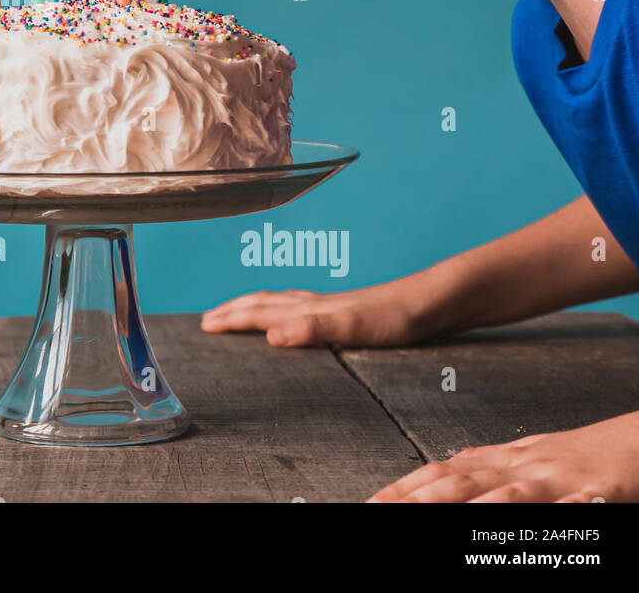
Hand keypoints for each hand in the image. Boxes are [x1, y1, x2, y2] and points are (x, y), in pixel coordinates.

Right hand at [201, 282, 428, 347]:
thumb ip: (311, 329)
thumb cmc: (396, 318)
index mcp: (310, 309)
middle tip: (209, 319)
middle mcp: (315, 303)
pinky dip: (284, 310)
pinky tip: (297, 317)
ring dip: (255, 307)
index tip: (205, 325)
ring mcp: (332, 305)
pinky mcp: (348, 312)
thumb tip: (268, 336)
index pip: (259, 313)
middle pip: (264, 303)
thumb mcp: (353, 328)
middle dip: (234, 310)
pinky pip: (302, 307)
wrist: (433, 302)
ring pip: (281, 302)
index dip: (231, 319)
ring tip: (241, 311)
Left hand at [367, 408, 638, 501]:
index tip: (371, 501)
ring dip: (463, 506)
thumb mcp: (530, 460)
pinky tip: (518, 523)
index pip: (442, 472)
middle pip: (460, 481)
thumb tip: (440, 475)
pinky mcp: (596, 491)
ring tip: (426, 513)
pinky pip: (567, 508)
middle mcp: (521, 464)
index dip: (405, 488)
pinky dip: (543, 515)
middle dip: (416, 498)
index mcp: (503, 460)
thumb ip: (488, 469)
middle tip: (380, 508)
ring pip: (504, 493)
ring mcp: (556, 477)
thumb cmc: (584, 456)